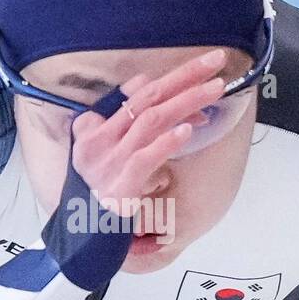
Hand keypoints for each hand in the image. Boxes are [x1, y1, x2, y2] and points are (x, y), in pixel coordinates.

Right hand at [68, 48, 227, 214]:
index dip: (171, 81)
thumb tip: (152, 90)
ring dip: (186, 102)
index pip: (134, 94)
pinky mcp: (120, 188)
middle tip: (216, 60)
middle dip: (184, 76)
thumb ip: (125, 122)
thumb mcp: (107, 154)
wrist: (82, 239)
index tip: (201, 74)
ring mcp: (109, 164)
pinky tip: (188, 130)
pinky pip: (145, 159)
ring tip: (215, 89)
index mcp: (93, 130)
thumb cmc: (99, 196)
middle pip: (147, 98)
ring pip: (151, 122)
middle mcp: (98, 142)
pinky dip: (167, 142)